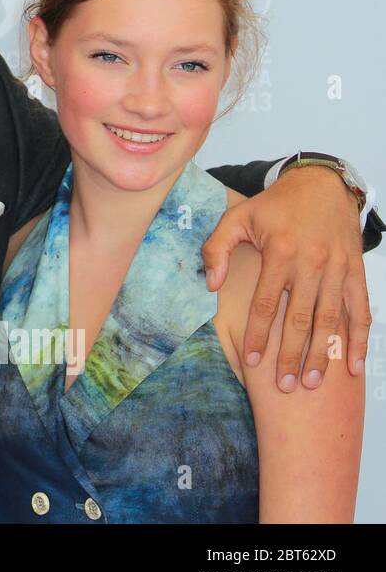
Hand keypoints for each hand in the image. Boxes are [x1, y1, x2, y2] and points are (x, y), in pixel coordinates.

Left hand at [202, 167, 369, 391]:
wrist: (322, 185)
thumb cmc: (274, 206)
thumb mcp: (237, 217)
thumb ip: (216, 249)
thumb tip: (211, 285)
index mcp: (280, 251)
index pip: (266, 302)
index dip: (258, 333)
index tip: (251, 360)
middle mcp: (312, 262)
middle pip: (300, 318)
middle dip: (291, 354)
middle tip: (284, 385)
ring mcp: (338, 268)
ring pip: (331, 319)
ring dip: (323, 353)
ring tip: (313, 382)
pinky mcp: (356, 271)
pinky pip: (361, 310)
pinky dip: (360, 340)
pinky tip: (355, 366)